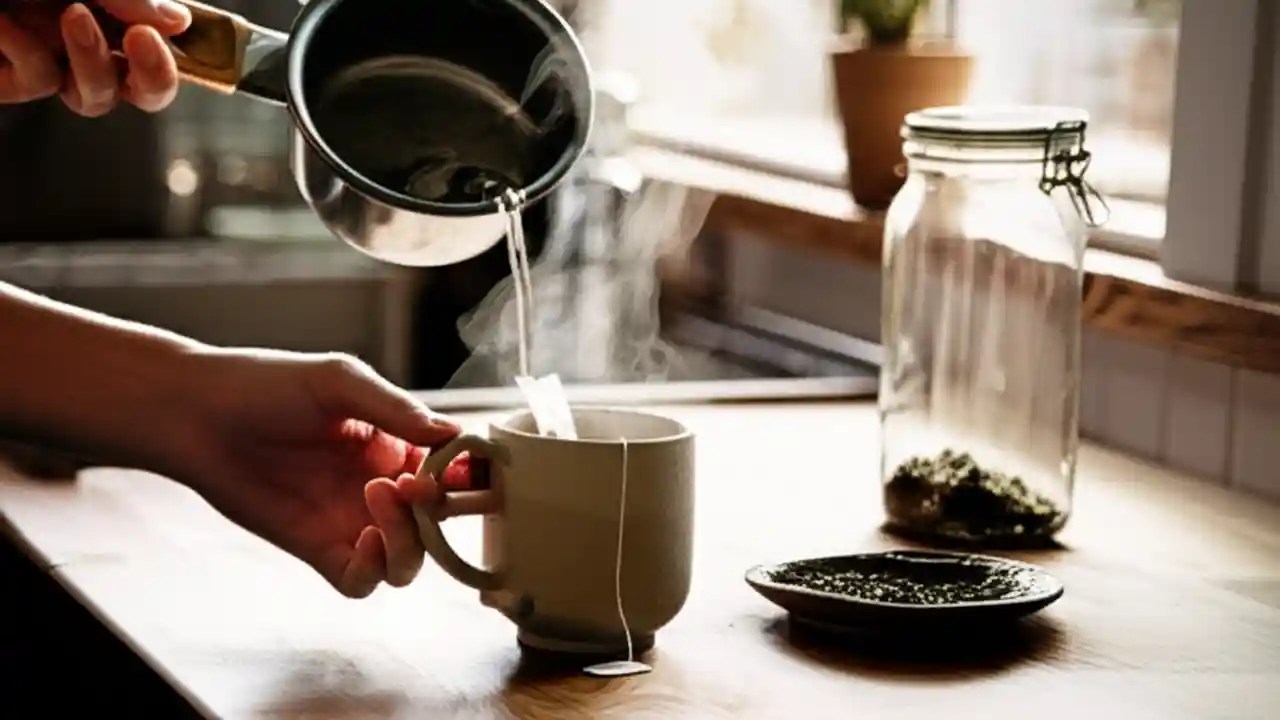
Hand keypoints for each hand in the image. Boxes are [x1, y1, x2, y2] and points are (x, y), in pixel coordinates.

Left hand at [0, 0, 191, 114]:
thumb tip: (182, 21)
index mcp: (109, 14)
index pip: (161, 49)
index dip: (175, 56)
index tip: (171, 33)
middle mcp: (85, 42)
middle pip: (145, 93)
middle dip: (155, 78)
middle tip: (141, 38)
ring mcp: (52, 64)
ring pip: (96, 99)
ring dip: (92, 61)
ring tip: (71, 14)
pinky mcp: (13, 82)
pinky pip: (40, 83)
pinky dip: (26, 51)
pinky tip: (4, 23)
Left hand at [174, 348, 481, 597]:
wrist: (197, 413)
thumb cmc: (266, 384)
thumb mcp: (340, 382)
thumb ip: (396, 410)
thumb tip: (451, 434)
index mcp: (392, 445)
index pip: (449, 473)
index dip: (466, 478)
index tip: (469, 471)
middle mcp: (378, 488)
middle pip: (435, 522)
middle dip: (436, 509)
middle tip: (413, 485)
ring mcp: (349, 522)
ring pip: (408, 560)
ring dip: (409, 539)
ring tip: (380, 499)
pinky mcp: (316, 549)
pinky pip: (362, 581)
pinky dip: (376, 568)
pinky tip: (364, 536)